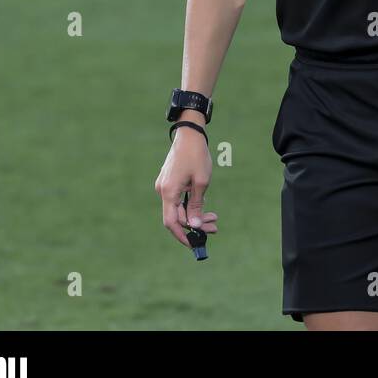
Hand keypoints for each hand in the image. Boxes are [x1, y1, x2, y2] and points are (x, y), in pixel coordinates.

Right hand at [154, 121, 218, 246]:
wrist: (189, 134)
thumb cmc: (197, 155)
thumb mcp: (202, 181)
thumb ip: (197, 205)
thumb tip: (194, 225)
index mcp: (168, 192)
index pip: (172, 222)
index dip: (182, 235)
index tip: (195, 243)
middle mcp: (163, 191)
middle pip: (177, 217)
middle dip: (195, 224)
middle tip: (214, 227)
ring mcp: (164, 187)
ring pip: (179, 209)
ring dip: (195, 215)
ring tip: (214, 218)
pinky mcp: (169, 183)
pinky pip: (178, 200)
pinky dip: (191, 205)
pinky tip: (205, 207)